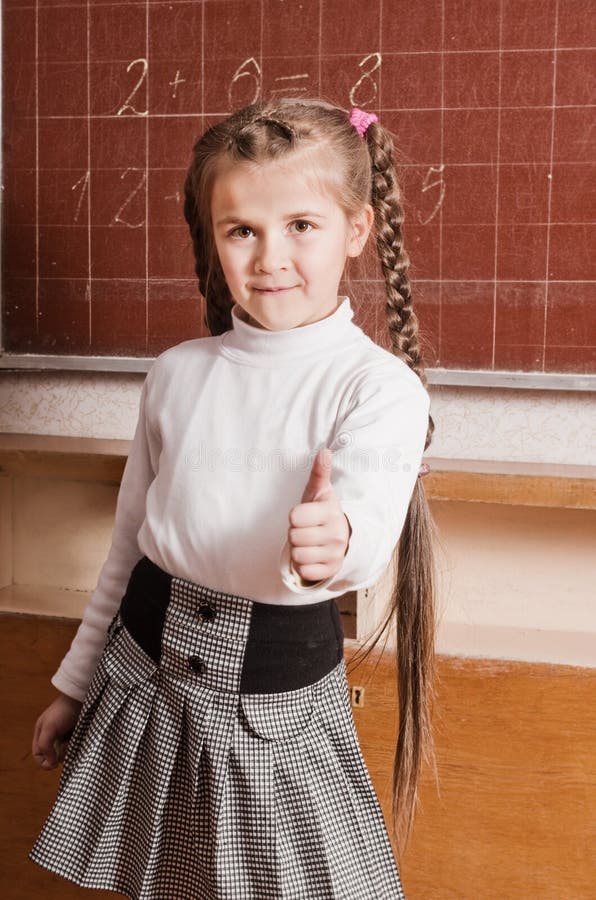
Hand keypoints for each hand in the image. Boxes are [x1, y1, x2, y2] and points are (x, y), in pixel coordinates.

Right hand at [32, 692, 82, 769]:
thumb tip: (51, 763)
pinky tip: (79, 739)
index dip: (44, 762)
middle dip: (58, 756)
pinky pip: (74, 747)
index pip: (38, 754)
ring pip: (64, 753)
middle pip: (52, 755)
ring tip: (73, 742)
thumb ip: (45, 746)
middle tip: (65, 748)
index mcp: (42, 732)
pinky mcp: (76, 734)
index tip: (54, 764)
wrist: (81, 698)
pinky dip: (76, 747)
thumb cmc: (64, 711)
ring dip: (68, 751)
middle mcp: (52, 735)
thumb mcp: (49, 728)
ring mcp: (65, 735)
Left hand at [287, 447, 351, 584]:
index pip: (294, 517)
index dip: (294, 517)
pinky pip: (304, 571)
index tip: (305, 516)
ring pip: (298, 555)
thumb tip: (325, 451)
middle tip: (307, 530)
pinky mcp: (331, 571)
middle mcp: (337, 534)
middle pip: (294, 537)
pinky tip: (312, 556)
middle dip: (296, 534)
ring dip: (299, 550)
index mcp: (331, 512)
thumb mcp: (319, 492)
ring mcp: (336, 554)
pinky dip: (303, 566)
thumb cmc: (322, 512)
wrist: (341, 538)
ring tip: (310, 543)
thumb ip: (320, 472)